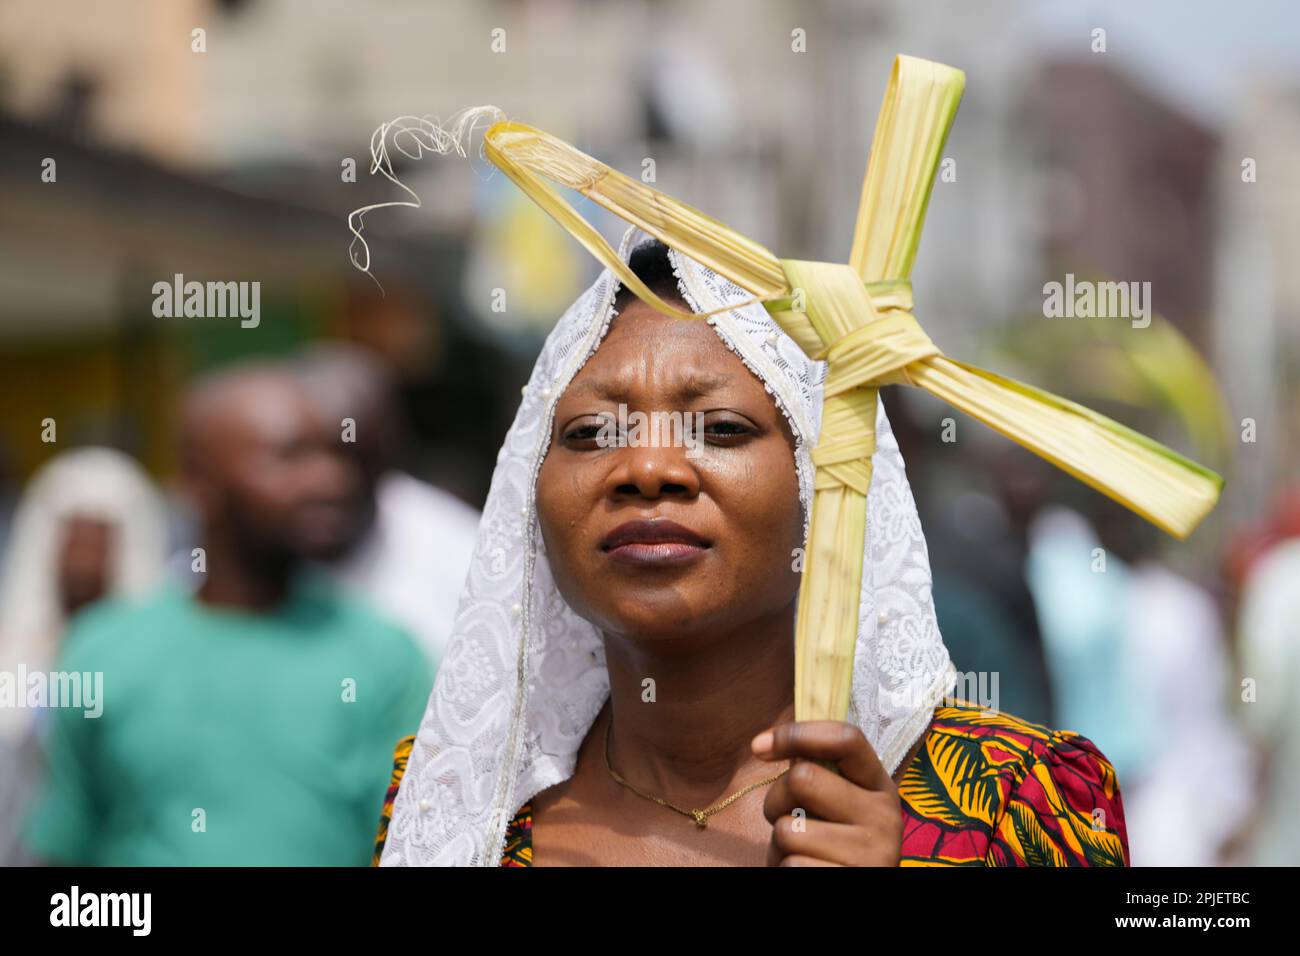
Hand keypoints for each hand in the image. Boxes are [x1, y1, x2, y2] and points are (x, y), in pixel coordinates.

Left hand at [751, 720, 901, 866]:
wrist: (854, 890)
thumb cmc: (832, 845)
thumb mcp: (838, 805)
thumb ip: (817, 774)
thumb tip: (763, 743)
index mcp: (879, 787)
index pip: (846, 739)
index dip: (797, 734)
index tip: (759, 745)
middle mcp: (884, 817)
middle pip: (803, 778)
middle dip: (776, 800)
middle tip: (784, 819)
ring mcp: (872, 854)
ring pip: (789, 830)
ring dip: (779, 846)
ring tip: (800, 854)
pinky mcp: (850, 879)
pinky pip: (791, 865)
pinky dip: (784, 870)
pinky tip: (806, 872)